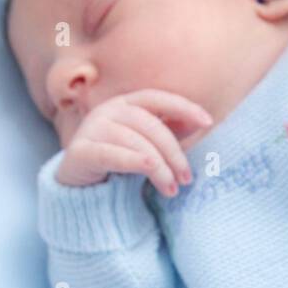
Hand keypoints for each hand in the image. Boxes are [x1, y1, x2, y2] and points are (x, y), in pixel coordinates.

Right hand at [55, 90, 211, 195]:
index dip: (183, 107)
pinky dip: (134, 160)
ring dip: (159, 166)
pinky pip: (111, 154)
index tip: (208, 121)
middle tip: (187, 178)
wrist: (80, 186)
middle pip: (149, 124)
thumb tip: (199, 121)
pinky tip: (151, 169)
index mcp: (125, 103)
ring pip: (134, 141)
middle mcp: (107, 110)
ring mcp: (91, 129)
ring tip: (172, 188)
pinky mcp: (80, 151)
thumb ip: (171, 131)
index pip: (157, 99)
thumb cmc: (120, 161)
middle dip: (174, 152)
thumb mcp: (148, 145)